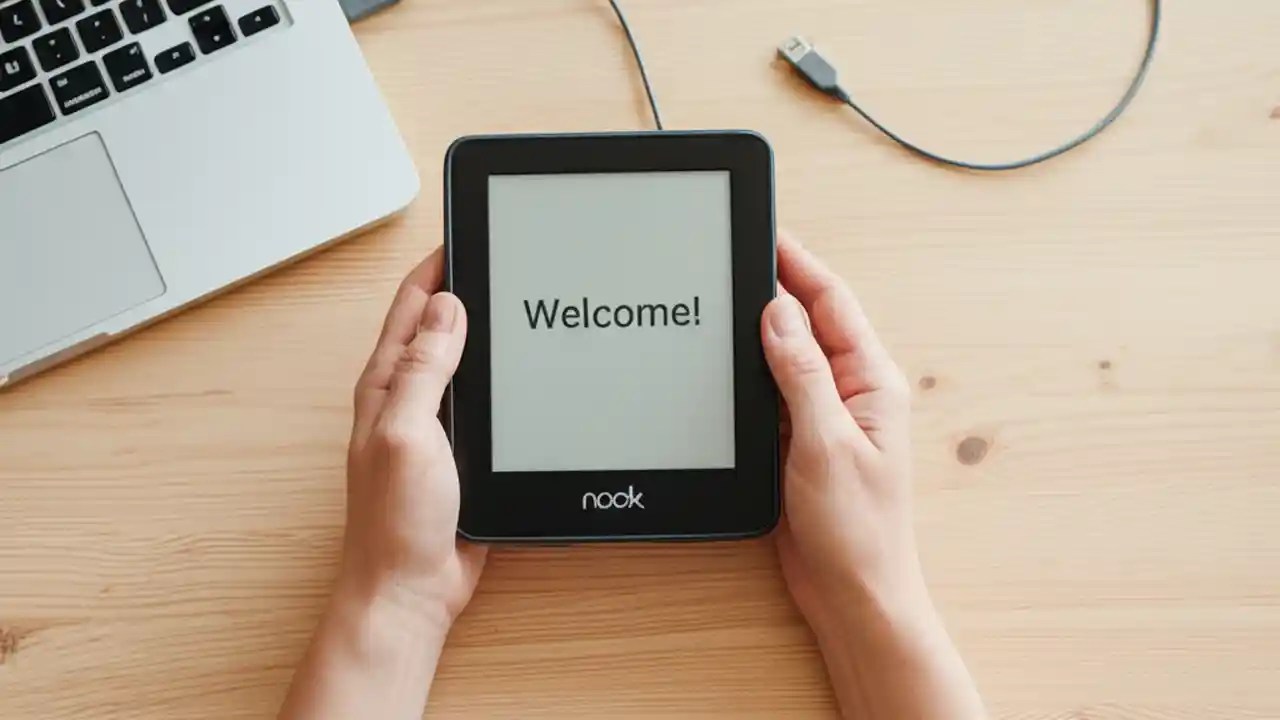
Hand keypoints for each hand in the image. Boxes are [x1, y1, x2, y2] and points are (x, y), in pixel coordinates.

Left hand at [280, 248, 483, 719]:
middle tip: (495, 252)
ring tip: (506, 296)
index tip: (467, 231)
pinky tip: (512, 371)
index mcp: (386, 386)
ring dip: (480, 330)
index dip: (438, 265)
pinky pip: (478, 399)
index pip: (413, 306)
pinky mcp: (459, 453)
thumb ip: (424, 370)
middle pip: (437, 325)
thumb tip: (446, 310)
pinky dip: (494, 377)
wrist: (409, 589)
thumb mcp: (406, 432)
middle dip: (463, 286)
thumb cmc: (395, 522)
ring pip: (461, 360)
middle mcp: (406, 399)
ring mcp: (433, 425)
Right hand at [764, 233, 918, 620]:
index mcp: (872, 383)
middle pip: (808, 322)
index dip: (799, 264)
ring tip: (726, 297)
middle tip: (737, 254)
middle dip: (776, 285)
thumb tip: (779, 312)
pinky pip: (773, 392)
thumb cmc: (858, 531)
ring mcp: (824, 417)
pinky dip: (751, 372)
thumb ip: (801, 374)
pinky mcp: (800, 442)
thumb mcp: (826, 443)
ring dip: (760, 330)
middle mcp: (851, 393)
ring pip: (787, 355)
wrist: (854, 594)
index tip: (768, 232)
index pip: (832, 304)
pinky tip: (728, 361)